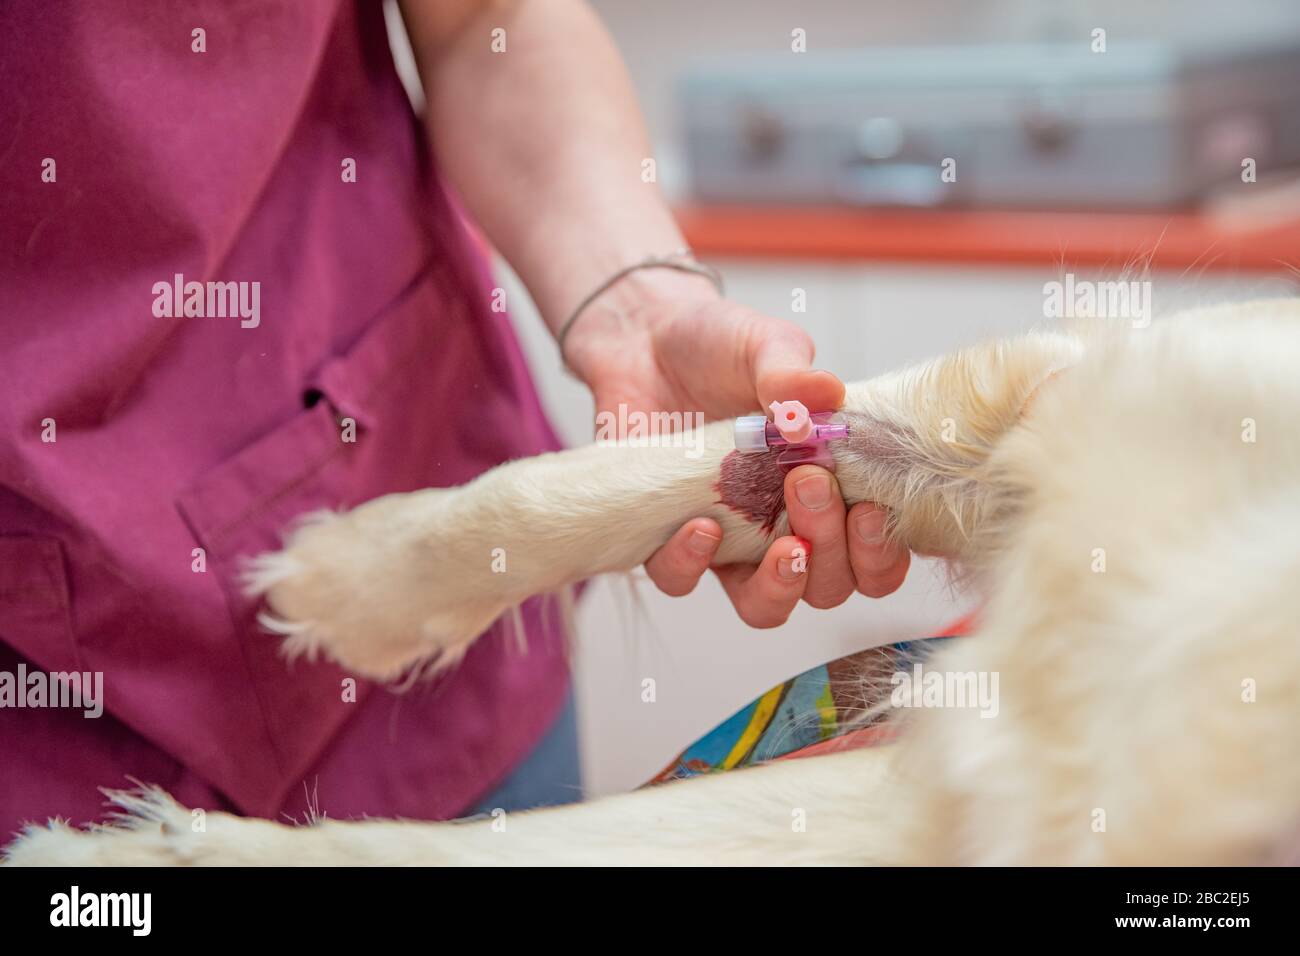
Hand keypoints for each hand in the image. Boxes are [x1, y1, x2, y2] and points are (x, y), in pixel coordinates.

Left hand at [565, 270, 910, 625]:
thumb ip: (793, 372)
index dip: (883, 553)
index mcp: (833, 486)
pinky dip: (693, 564)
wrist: (644, 339)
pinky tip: (700, 526)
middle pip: (830, 585)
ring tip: (782, 544)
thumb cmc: (720, 345)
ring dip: (781, 586)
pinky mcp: (671, 539)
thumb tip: (824, 394)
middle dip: (832, 550)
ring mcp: (729, 540)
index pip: (878, 553)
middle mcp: (787, 525)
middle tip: (807, 484)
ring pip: (766, 606)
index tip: (870, 510)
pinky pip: (682, 580)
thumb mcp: (766, 346)